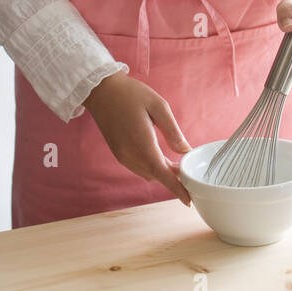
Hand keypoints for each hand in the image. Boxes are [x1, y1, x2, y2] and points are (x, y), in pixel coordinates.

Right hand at [82, 72, 191, 204]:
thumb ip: (172, 131)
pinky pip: (138, 167)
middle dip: (173, 178)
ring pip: (147, 173)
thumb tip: (185, 151)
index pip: (162, 173)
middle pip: (156, 175)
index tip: (188, 200)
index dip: (176, 188)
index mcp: (142, 143)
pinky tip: (161, 158)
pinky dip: (152, 167)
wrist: (101, 91)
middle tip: (190, 174)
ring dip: (162, 173)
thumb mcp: (158, 106)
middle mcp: (130, 154)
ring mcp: (122, 155)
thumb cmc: (131, 94)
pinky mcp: (118, 152)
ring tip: (178, 165)